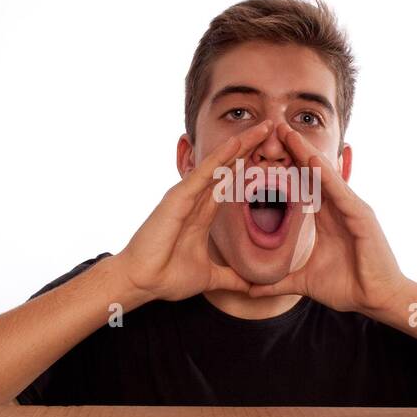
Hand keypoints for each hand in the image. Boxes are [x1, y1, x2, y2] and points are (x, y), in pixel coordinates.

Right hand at [115, 121, 273, 301]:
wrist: (143, 283)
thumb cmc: (167, 276)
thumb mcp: (210, 278)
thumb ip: (231, 279)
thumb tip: (251, 288)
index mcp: (203, 213)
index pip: (231, 184)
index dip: (250, 168)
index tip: (272, 156)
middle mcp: (195, 199)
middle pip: (228, 167)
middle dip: (250, 148)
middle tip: (273, 128)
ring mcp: (186, 196)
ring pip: (218, 164)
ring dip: (241, 145)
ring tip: (263, 127)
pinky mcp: (178, 199)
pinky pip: (203, 175)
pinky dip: (220, 159)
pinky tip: (236, 144)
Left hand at [248, 125, 411, 316]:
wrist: (377, 300)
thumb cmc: (348, 287)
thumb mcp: (303, 282)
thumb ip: (277, 282)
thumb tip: (250, 289)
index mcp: (326, 218)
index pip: (302, 187)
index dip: (285, 169)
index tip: (261, 153)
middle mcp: (339, 207)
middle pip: (312, 174)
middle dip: (293, 151)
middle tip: (272, 128)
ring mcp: (351, 208)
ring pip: (325, 176)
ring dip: (306, 153)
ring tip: (288, 134)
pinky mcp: (362, 216)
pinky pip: (340, 191)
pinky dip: (326, 175)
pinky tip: (311, 160)